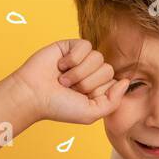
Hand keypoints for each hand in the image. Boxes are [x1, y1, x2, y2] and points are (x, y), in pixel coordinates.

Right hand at [7, 39, 129, 124]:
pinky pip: (85, 45)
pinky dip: (74, 58)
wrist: (33, 94)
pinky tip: (61, 65)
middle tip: (70, 89)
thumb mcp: (91, 113)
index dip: (99, 92)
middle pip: (108, 70)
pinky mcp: (71, 46)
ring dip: (79, 72)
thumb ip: (113, 102)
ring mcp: (82, 59)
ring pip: (98, 57)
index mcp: (99, 88)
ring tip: (63, 79)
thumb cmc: (59, 107)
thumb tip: (125, 82)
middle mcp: (92, 73)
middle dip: (88, 82)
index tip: (82, 98)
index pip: (115, 83)